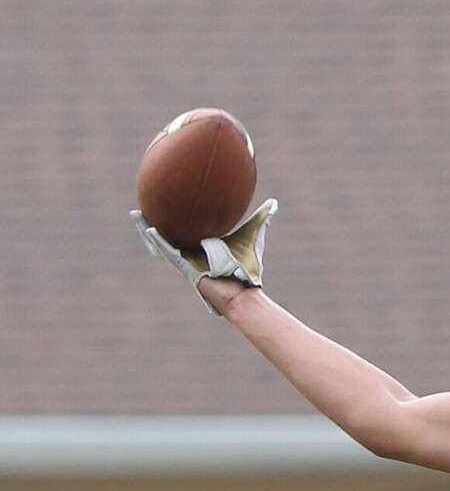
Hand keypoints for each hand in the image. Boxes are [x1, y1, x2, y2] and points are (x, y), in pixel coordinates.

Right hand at [131, 200, 277, 314]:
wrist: (244, 289)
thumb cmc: (249, 268)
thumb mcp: (254, 236)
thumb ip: (262, 219)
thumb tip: (273, 203)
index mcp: (204, 245)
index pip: (188, 228)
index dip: (179, 216)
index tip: (170, 200)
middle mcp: (192, 252)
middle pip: (170, 233)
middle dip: (156, 221)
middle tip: (144, 206)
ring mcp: (187, 259)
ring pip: (163, 241)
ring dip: (147, 229)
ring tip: (136, 214)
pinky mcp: (185, 266)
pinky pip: (167, 250)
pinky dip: (156, 239)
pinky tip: (147, 227)